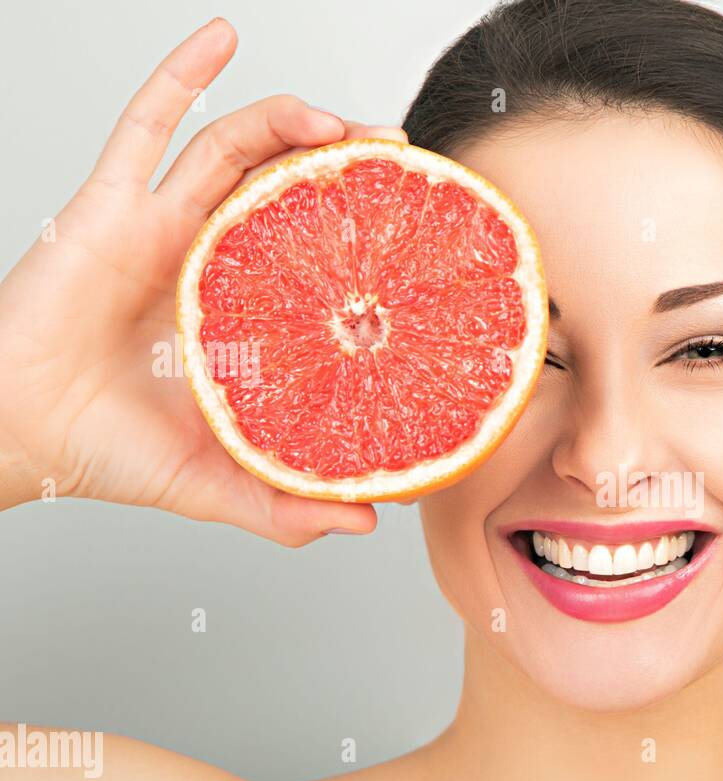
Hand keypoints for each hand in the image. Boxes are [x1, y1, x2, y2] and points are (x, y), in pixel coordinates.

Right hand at [0, 18, 406, 543]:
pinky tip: (223, 38)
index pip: (313, 252)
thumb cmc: (110, 455)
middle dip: (342, 164)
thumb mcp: (223, 486)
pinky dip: (181, 75)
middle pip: (284, 186)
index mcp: (238, 311)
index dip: (360, 231)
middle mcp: (207, 258)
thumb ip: (289, 506)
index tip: (414, 224)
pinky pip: (144, 126)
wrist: (24, 439)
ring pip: (231, 147)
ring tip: (345, 122)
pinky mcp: (109, 208)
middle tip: (397, 159)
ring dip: (289, 120)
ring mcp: (161, 226)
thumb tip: (367, 521)